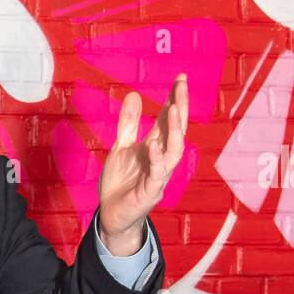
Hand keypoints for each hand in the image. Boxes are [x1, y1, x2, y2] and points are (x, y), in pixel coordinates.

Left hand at [96, 72, 188, 254]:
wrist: (111, 215)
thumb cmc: (120, 183)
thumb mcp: (121, 148)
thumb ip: (128, 124)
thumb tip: (133, 94)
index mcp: (155, 146)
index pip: (168, 119)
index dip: (174, 99)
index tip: (180, 78)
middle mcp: (161, 159)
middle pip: (176, 130)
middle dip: (180, 108)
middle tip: (182, 86)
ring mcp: (159, 175)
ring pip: (174, 151)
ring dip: (175, 131)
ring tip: (173, 108)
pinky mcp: (150, 192)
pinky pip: (158, 174)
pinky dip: (156, 159)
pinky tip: (153, 144)